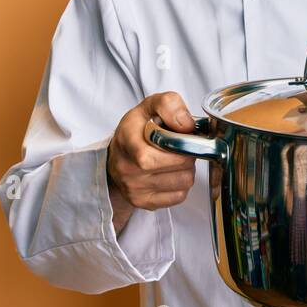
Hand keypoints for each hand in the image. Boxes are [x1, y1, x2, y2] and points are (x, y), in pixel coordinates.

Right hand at [106, 92, 199, 224]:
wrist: (117, 156)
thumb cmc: (136, 130)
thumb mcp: (150, 106)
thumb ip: (169, 104)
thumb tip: (187, 125)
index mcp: (127, 139)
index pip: (162, 144)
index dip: (181, 141)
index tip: (183, 134)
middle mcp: (128, 167)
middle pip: (181, 164)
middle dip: (188, 154)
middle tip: (182, 147)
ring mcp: (134, 188)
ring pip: (184, 181)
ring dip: (187, 169)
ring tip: (176, 160)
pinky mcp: (144, 202)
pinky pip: (179, 196)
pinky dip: (182, 185)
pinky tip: (172, 173)